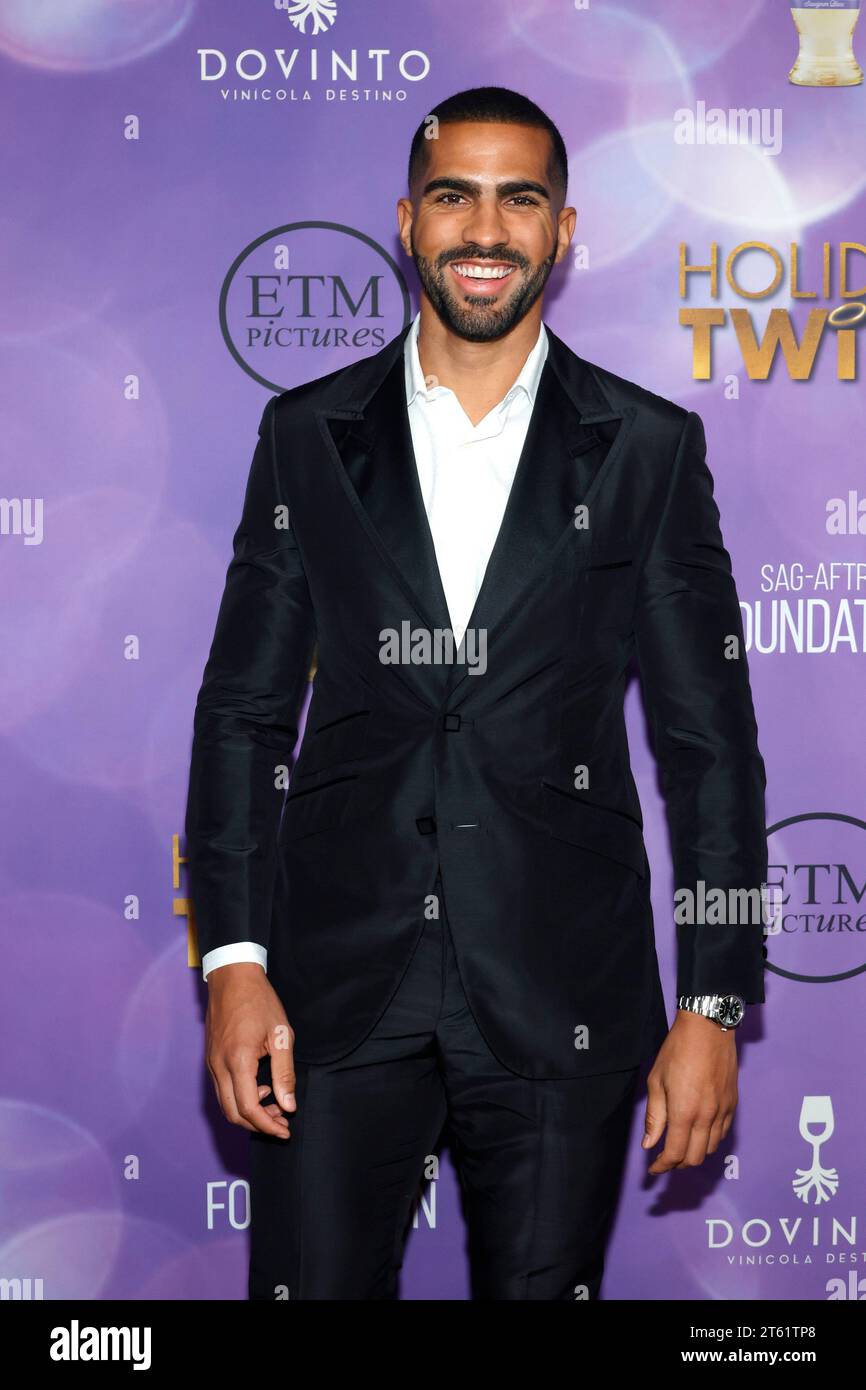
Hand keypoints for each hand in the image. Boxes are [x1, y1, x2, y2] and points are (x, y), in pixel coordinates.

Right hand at [205, 962, 296, 1139]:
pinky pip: (223, 1090)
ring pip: (225, 1104)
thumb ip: (284, 1073)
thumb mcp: (281, 1035)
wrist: (232, 977)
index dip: (267, 1125)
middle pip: (233, 1113)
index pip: (248, 1108)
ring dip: (249, 1112)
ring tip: (275, 1105)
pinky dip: (240, 1099)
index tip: (285, 1130)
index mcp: (237, 1060)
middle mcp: (219, 1066)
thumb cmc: (259, 1001)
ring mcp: (211, 1063)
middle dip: (258, 1124)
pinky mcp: (211, 1059)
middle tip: (282, 1122)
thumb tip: (288, 1105)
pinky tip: (260, 1088)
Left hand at [642, 1010, 737, 1172]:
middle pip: (694, 1158)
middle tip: (665, 1158)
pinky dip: (709, 1140)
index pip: (674, 1154)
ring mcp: (722, 1111)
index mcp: (684, 1112)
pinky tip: (698, 1132)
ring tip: (681, 1145)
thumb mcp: (656, 1081)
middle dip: (677, 1164)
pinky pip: (723, 1133)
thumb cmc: (677, 1051)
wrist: (708, 1029)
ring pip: (710, 1149)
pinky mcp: (732, 1104)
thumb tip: (649, 1144)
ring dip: (694, 1153)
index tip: (653, 1169)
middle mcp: (706, 1117)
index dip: (662, 1166)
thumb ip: (655, 1116)